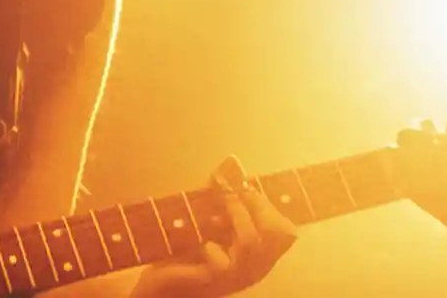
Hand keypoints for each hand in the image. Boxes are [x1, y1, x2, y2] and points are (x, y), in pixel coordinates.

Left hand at [130, 156, 297, 296]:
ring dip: (234, 216)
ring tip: (215, 211)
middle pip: (279, 232)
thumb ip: (219, 192)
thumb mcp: (204, 216)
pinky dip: (211, 246)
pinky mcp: (213, 284)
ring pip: (252, 242)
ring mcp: (236, 277)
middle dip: (257, 204)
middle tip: (233, 194)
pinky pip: (221, 262)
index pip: (286, 230)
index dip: (269, 204)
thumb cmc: (185, 250)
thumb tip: (233, 161)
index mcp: (259, 254)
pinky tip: (202, 245)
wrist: (161, 284)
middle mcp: (254, 268)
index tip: (245, 187)